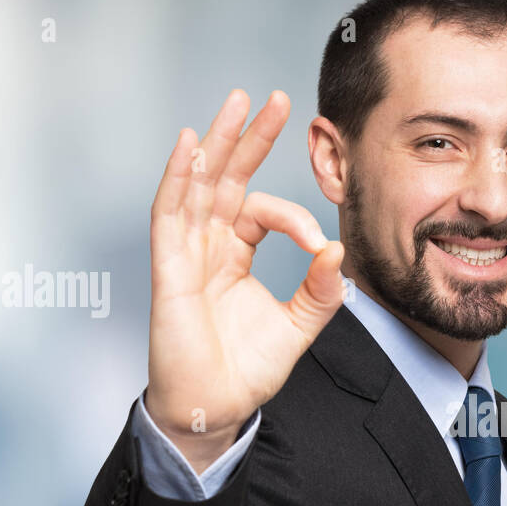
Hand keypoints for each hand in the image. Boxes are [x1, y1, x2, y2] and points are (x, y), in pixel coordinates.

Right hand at [145, 89, 344, 470]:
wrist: (217, 407)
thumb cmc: (247, 370)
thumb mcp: (299, 325)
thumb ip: (320, 289)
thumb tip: (337, 248)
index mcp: (234, 255)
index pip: (261, 211)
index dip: (293, 216)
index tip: (318, 242)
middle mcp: (207, 246)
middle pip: (227, 179)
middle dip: (249, 137)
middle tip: (275, 98)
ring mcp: (185, 253)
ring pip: (199, 184)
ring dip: (216, 141)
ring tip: (236, 101)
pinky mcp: (169, 268)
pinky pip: (169, 213)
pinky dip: (178, 177)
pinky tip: (191, 144)